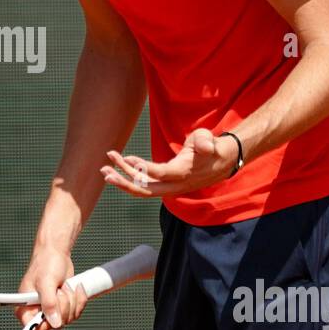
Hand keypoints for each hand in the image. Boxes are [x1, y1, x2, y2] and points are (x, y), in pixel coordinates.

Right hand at [15, 250, 89, 329]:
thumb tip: (55, 323)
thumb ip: (49, 303)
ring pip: (67, 319)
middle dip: (63, 306)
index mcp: (25, 309)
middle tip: (59, 291)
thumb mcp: (46, 283)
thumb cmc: (46, 264)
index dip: (45, 326)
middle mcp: (37, 313)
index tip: (53, 314)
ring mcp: (51, 311)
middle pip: (55, 325)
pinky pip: (75, 313)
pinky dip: (78, 300)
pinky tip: (74, 288)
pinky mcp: (63, 308)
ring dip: (71, 301)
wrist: (57, 255)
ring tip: (64, 286)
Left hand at [100, 128, 236, 197]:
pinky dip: (131, 180)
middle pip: (146, 189)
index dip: (143, 168)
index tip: (127, 159)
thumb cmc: (213, 146)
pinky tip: (117, 170)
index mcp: (184, 173)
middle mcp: (175, 185)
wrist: (223, 161)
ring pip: (143, 189)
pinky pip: (146, 186)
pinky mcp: (167, 185)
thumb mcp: (210, 139)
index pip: (161, 174)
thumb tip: (207, 146)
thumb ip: (206, 142)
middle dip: (124, 182)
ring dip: (123, 181)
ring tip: (105, 170)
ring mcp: (170, 187)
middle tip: (106, 171)